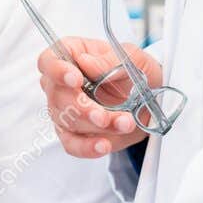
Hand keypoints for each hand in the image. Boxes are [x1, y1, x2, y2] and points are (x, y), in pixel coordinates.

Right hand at [37, 37, 161, 157]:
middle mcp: (63, 83)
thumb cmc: (137, 71)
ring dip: (96, 127)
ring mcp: (67, 110)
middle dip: (82, 109)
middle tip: (103, 116)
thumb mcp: (133, 57)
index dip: (57, 70)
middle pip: (57, 96)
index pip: (49, 60)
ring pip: (67, 121)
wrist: (152, 98)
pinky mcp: (76, 133)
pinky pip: (72, 144)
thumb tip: (87, 63)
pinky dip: (87, 147)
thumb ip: (110, 60)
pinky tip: (102, 145)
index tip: (75, 79)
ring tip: (124, 124)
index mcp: (72, 55)